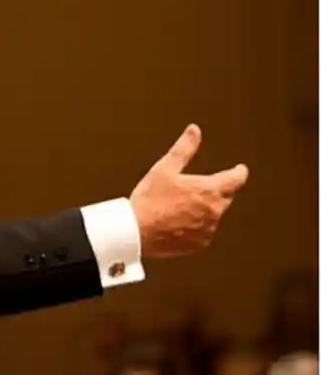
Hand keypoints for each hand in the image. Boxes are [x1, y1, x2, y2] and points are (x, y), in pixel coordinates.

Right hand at [130, 124, 247, 257]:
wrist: (136, 231)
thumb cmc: (150, 199)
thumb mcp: (165, 168)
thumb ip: (184, 148)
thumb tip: (194, 130)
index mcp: (210, 189)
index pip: (236, 178)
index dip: (239, 172)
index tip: (239, 169)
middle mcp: (214, 210)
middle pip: (225, 197)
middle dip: (216, 192)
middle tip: (196, 190)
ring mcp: (208, 229)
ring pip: (213, 216)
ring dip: (204, 210)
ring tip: (180, 209)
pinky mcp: (199, 244)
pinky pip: (203, 233)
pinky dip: (196, 227)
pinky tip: (178, 224)